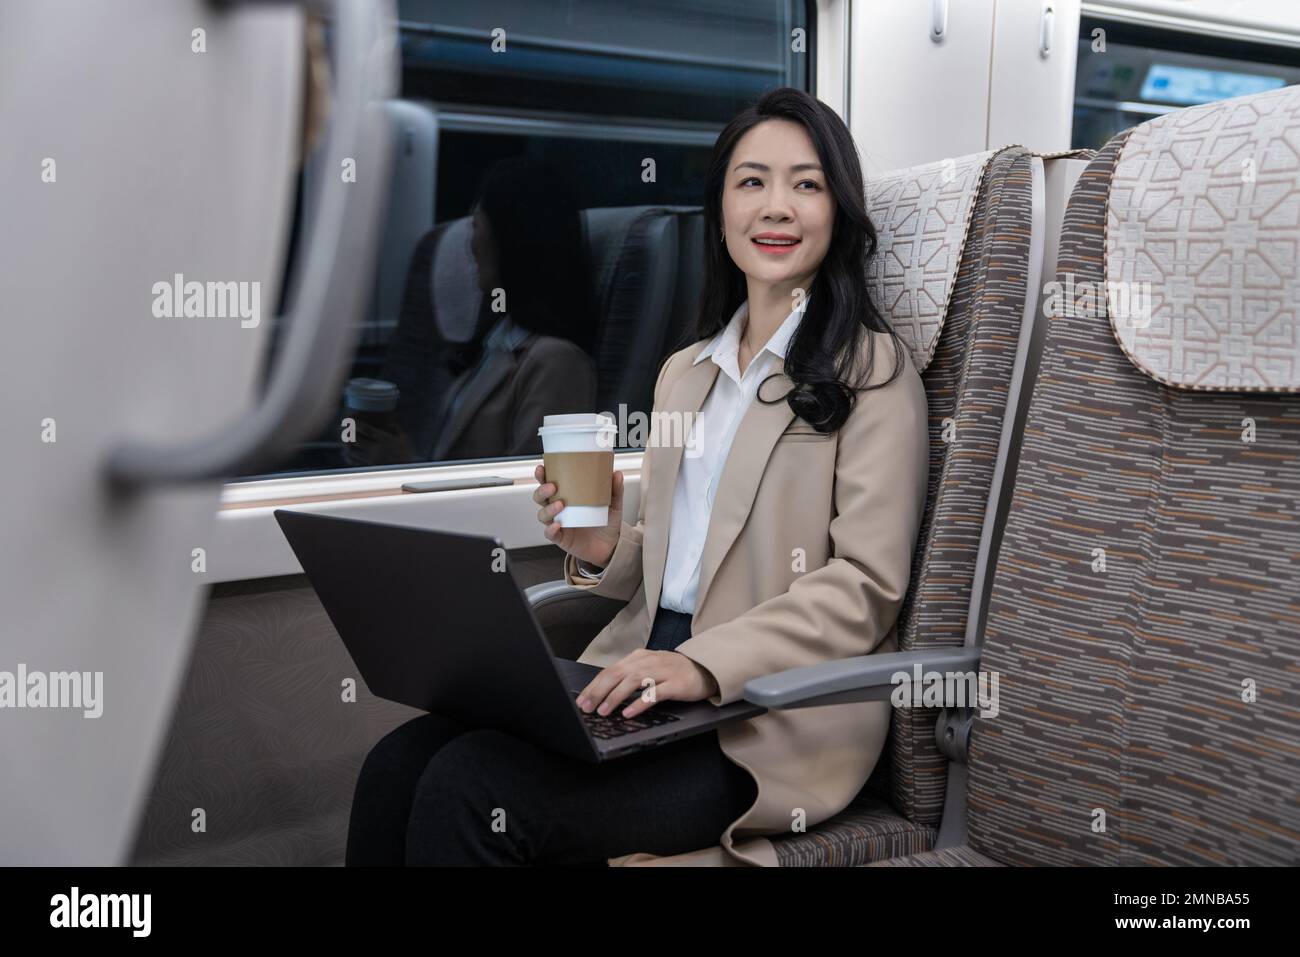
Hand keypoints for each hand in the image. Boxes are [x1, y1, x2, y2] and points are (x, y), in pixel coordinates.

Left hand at [342, 420, 416, 466]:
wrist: (406, 472)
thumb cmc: (406, 453)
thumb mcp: (403, 438)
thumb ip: (395, 428)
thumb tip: (390, 418)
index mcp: (384, 440)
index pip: (366, 430)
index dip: (357, 423)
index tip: (352, 420)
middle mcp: (376, 449)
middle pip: (356, 439)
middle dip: (349, 434)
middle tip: (345, 429)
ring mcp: (371, 459)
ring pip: (352, 451)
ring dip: (347, 445)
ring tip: (344, 441)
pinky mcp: (369, 467)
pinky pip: (354, 461)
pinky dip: (349, 457)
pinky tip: (349, 453)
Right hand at [533, 464, 623, 568]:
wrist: (610, 545)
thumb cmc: (606, 522)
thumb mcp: (613, 504)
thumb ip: (615, 489)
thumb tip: (616, 474)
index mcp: (567, 496)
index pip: (549, 483)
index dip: (542, 476)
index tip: (542, 468)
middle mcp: (559, 509)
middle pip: (540, 498)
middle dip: (542, 491)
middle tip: (553, 486)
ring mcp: (558, 523)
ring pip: (542, 515)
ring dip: (548, 508)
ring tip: (560, 504)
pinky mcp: (561, 538)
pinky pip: (550, 533)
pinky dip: (550, 529)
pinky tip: (557, 524)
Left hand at [575, 649, 719, 718]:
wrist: (706, 668)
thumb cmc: (674, 672)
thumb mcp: (650, 668)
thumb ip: (630, 676)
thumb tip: (604, 692)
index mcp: (639, 657)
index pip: (611, 670)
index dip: (594, 685)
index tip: (581, 700)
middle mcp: (648, 661)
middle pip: (618, 674)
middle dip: (598, 691)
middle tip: (586, 707)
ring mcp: (662, 672)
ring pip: (633, 681)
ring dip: (615, 697)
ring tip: (603, 710)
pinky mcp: (675, 684)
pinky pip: (654, 693)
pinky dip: (639, 703)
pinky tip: (629, 712)